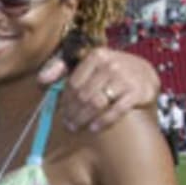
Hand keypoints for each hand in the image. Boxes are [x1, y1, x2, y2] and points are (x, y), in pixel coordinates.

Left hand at [38, 49, 158, 132]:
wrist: (144, 74)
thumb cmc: (110, 72)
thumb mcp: (89, 65)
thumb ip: (62, 69)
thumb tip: (41, 79)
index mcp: (96, 56)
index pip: (73, 83)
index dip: (65, 100)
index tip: (61, 112)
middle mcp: (111, 64)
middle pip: (83, 94)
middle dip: (73, 112)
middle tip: (68, 124)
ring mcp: (125, 78)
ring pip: (97, 103)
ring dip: (83, 118)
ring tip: (77, 127)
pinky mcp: (137, 92)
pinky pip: (116, 110)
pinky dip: (103, 121)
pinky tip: (94, 128)